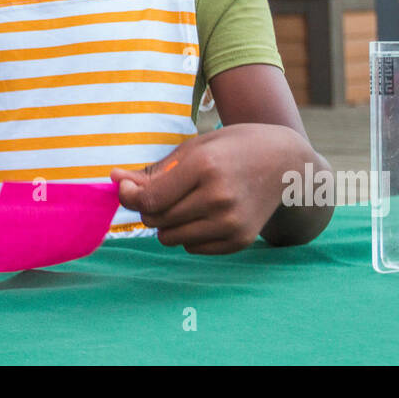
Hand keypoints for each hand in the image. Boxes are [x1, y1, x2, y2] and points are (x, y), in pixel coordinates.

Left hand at [109, 124, 304, 254]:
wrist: (285, 164)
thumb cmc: (232, 149)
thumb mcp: (194, 148)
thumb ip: (153, 171)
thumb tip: (114, 180)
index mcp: (205, 167)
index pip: (150, 200)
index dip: (130, 197)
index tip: (126, 188)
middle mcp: (219, 198)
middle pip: (157, 220)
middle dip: (149, 208)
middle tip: (161, 192)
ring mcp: (232, 222)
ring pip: (171, 239)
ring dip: (167, 224)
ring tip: (184, 202)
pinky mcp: (240, 240)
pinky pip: (192, 248)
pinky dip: (188, 235)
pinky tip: (204, 214)